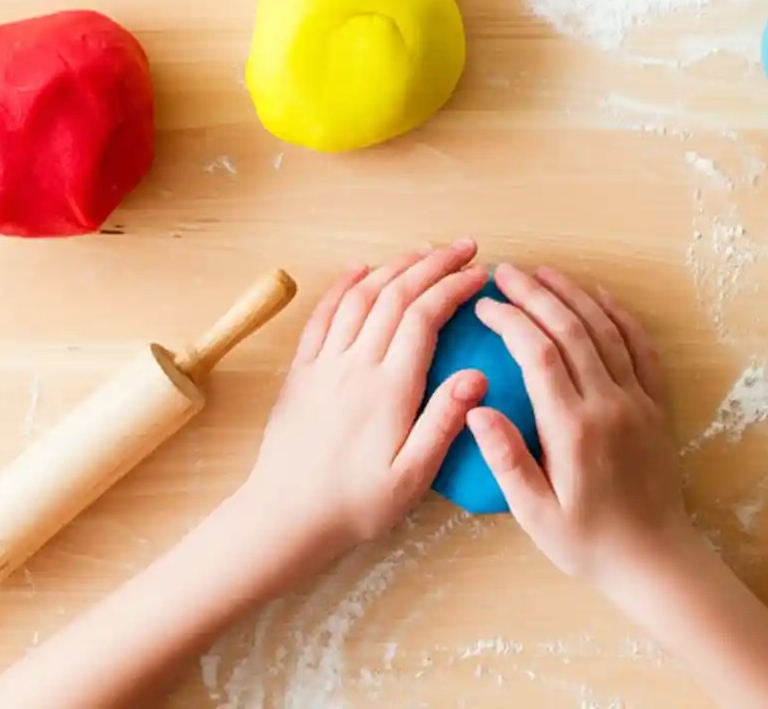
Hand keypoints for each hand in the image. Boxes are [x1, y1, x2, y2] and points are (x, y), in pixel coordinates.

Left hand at [242, 240, 488, 555]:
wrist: (286, 518)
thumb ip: (444, 422)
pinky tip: (361, 269)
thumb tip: (477, 376)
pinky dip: (344, 285)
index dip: (454, 288)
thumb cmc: (355, 505)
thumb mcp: (412, 476)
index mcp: (389, 389)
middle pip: (396, 294)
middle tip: (465, 248)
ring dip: (395, 266)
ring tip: (425, 251)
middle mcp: (355, 365)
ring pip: (361, 296)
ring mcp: (324, 364)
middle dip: (433, 263)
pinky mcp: (302, 372)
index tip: (481, 275)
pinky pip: (322, 315)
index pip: (425, 317)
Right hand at [467, 264, 689, 589]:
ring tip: (544, 273)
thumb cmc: (588, 543)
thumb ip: (506, 460)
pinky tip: (599, 297)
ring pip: (606, 330)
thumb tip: (475, 410)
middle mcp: (610, 405)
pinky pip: (641, 347)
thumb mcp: (536, 514)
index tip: (485, 305)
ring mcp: (638, 402)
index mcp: (574, 430)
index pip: (539, 355)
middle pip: (572, 330)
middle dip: (536, 295)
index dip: (511, 321)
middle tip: (507, 273)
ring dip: (574, 295)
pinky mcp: (655, 406)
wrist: (655, 559)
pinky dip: (619, 316)